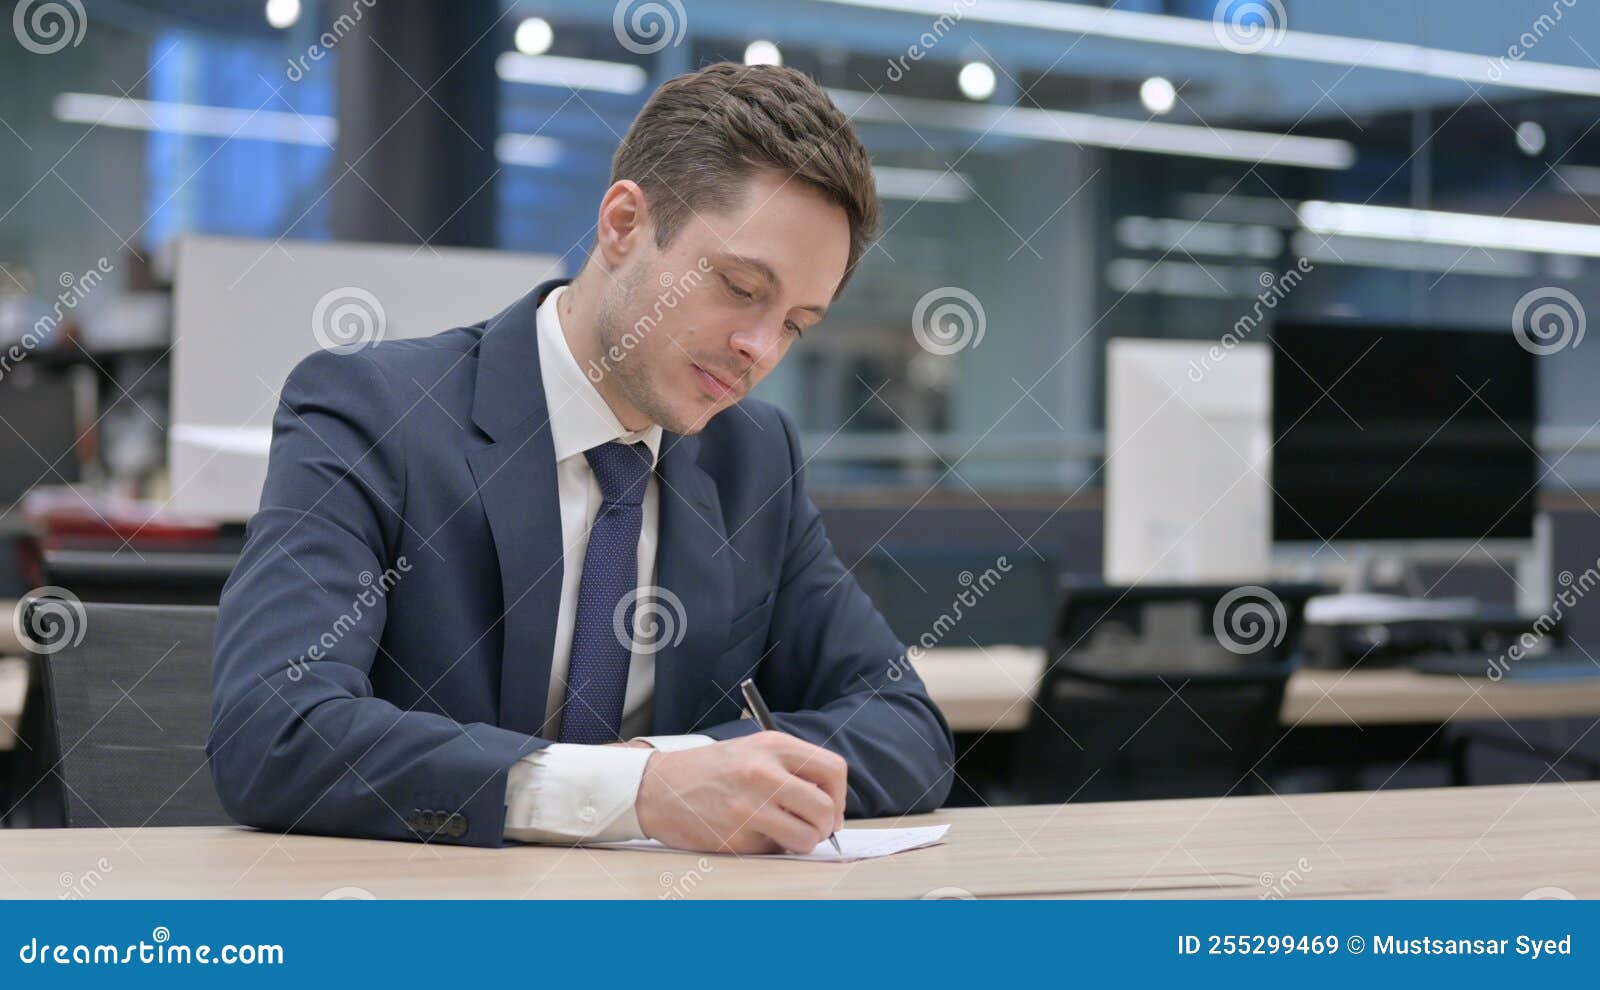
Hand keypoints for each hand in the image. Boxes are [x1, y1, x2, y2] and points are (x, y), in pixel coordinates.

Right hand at [634, 731, 846, 853]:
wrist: (657, 787)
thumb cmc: (710, 770)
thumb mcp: (753, 750)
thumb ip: (792, 768)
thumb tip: (831, 805)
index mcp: (773, 746)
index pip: (834, 770)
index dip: (839, 795)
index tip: (831, 806)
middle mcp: (764, 774)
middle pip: (826, 809)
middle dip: (827, 826)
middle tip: (814, 828)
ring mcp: (749, 807)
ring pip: (807, 837)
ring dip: (803, 842)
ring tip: (786, 834)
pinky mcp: (735, 838)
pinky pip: (774, 850)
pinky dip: (771, 847)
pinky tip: (751, 834)